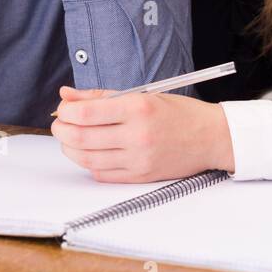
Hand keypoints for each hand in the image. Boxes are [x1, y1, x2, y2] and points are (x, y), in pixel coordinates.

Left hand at [51, 86, 234, 182]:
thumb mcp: (144, 95)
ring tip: (71, 138)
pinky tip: (90, 152)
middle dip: (62, 130)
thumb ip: (102, 96)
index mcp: (138, 108)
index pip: (86, 113)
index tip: (64, 108)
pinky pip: (102, 173)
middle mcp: (138, 135)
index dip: (66, 111)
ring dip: (70, 148)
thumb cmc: (180, 113)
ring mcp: (139, 158)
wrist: (211, 137)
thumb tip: (67, 95)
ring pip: (87, 158)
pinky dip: (88, 163)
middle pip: (81, 138)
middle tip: (60, 124)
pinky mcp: (140, 176)